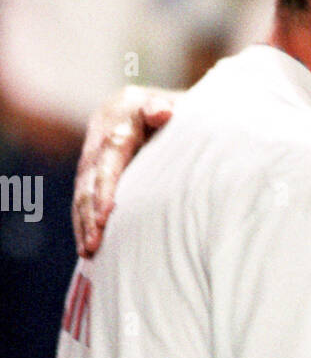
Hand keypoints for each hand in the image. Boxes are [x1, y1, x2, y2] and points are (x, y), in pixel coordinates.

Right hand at [73, 86, 176, 255]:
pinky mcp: (93, 167)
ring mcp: (94, 151)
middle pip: (90, 177)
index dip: (105, 187)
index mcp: (121, 117)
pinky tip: (87, 246)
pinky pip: (84, 196)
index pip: (110, 155)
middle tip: (94, 244)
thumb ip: (166, 110)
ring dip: (83, 222)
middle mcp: (102, 133)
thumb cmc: (181, 112)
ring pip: (82, 189)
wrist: (162, 106)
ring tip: (88, 251)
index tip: (105, 217)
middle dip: (90, 212)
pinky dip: (84, 220)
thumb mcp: (179, 106)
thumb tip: (161, 112)